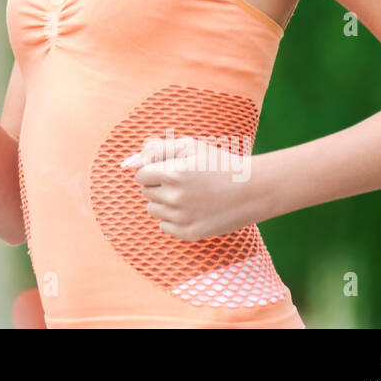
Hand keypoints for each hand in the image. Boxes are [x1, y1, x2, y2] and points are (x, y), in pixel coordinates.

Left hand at [121, 135, 260, 240]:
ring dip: (164, 202)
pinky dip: (173, 219)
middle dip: (159, 186)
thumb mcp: (189, 147)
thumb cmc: (218, 164)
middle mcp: (174, 198)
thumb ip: (155, 149)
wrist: (253, 190)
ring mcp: (182, 219)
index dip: (155, 170)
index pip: (141, 175)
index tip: (172, 169)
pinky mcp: (190, 234)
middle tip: (185, 181)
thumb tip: (127, 163)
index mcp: (172, 173)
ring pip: (153, 210)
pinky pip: (165, 227)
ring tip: (189, 195)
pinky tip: (192, 210)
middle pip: (146, 192)